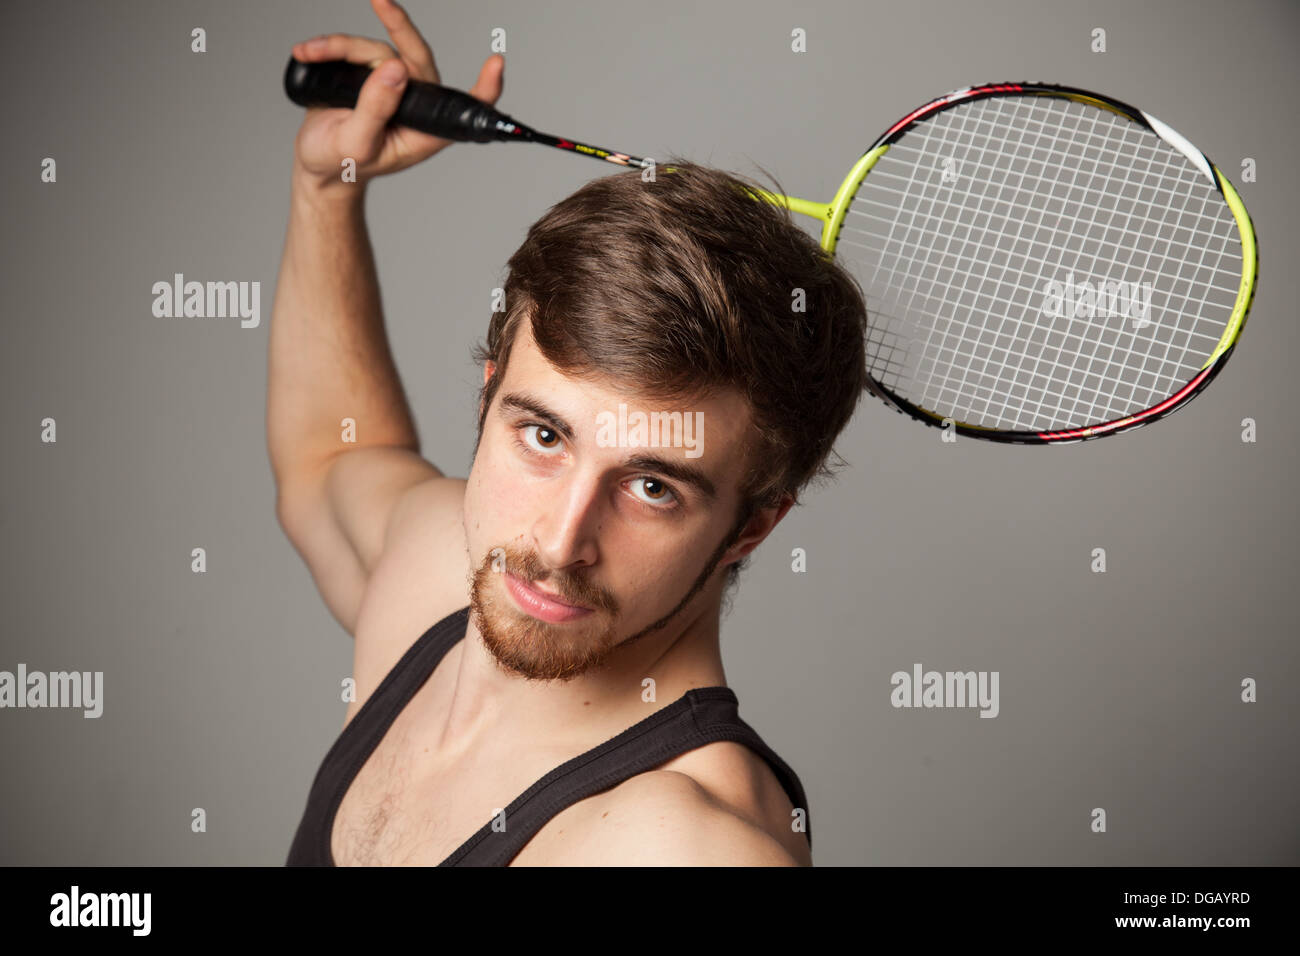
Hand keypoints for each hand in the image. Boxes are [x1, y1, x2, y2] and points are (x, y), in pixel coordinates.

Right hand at [289, 0, 503, 189]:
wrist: (316, 162)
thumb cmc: (342, 164)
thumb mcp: (357, 144)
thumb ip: (376, 109)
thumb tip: (395, 68)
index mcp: (425, 128)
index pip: (465, 106)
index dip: (485, 86)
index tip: (497, 62)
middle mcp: (415, 102)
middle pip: (415, 54)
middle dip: (399, 23)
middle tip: (382, 1)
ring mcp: (392, 85)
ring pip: (374, 49)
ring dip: (338, 47)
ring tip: (309, 53)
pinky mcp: (369, 73)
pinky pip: (355, 49)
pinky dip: (330, 48)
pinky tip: (308, 51)